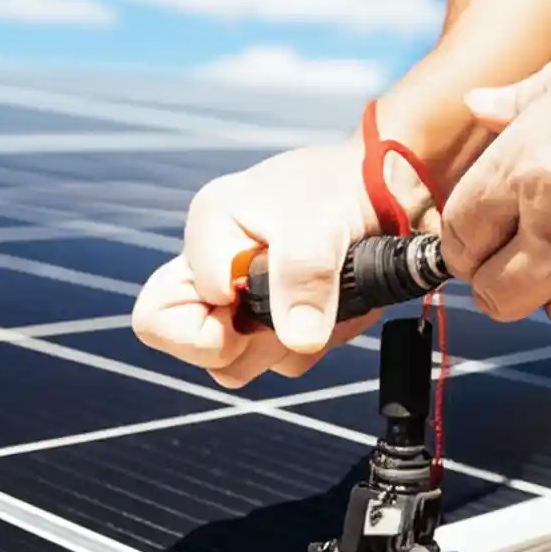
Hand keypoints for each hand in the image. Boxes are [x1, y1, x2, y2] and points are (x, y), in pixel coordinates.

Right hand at [132, 141, 423, 387]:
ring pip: (247, 363)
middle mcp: (216, 270)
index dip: (213, 327)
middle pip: (204, 353)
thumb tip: (299, 341)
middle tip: (296, 310)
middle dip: (252, 345)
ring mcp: (247, 299)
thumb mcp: (318, 225)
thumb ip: (303, 277)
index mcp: (207, 235)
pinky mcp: (281, 316)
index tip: (254, 302)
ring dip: (293, 345)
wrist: (389, 189)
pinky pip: (287, 357)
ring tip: (328, 298)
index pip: (161, 318)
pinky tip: (341, 305)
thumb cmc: (342, 188)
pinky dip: (319, 340)